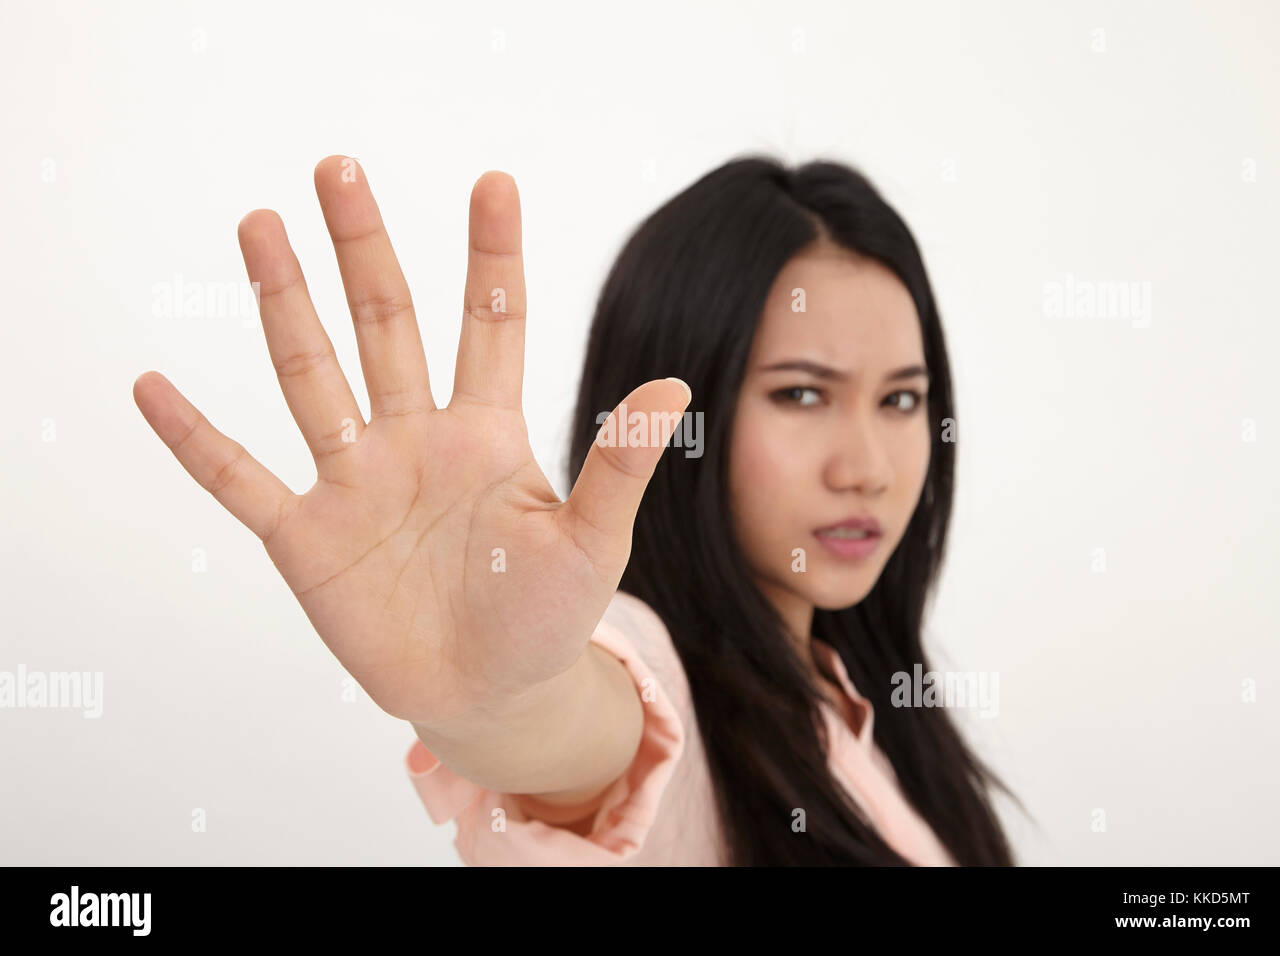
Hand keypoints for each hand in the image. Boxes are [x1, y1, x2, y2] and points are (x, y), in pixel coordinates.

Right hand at [133, 156, 690, 727]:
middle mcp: (414, 439)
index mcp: (486, 433)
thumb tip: (674, 385)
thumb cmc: (546, 616)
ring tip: (258, 225)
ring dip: (284, 304)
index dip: (492, 255)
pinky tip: (151, 386)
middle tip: (338, 167)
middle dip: (364, 249)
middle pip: (385, 324)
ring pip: (312, 375)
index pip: (489, 324)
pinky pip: (240, 479)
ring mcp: (355, 483)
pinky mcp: (306, 537)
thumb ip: (619, 467)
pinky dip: (195, 439)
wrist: (490, 695)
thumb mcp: (592, 541)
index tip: (494, 182)